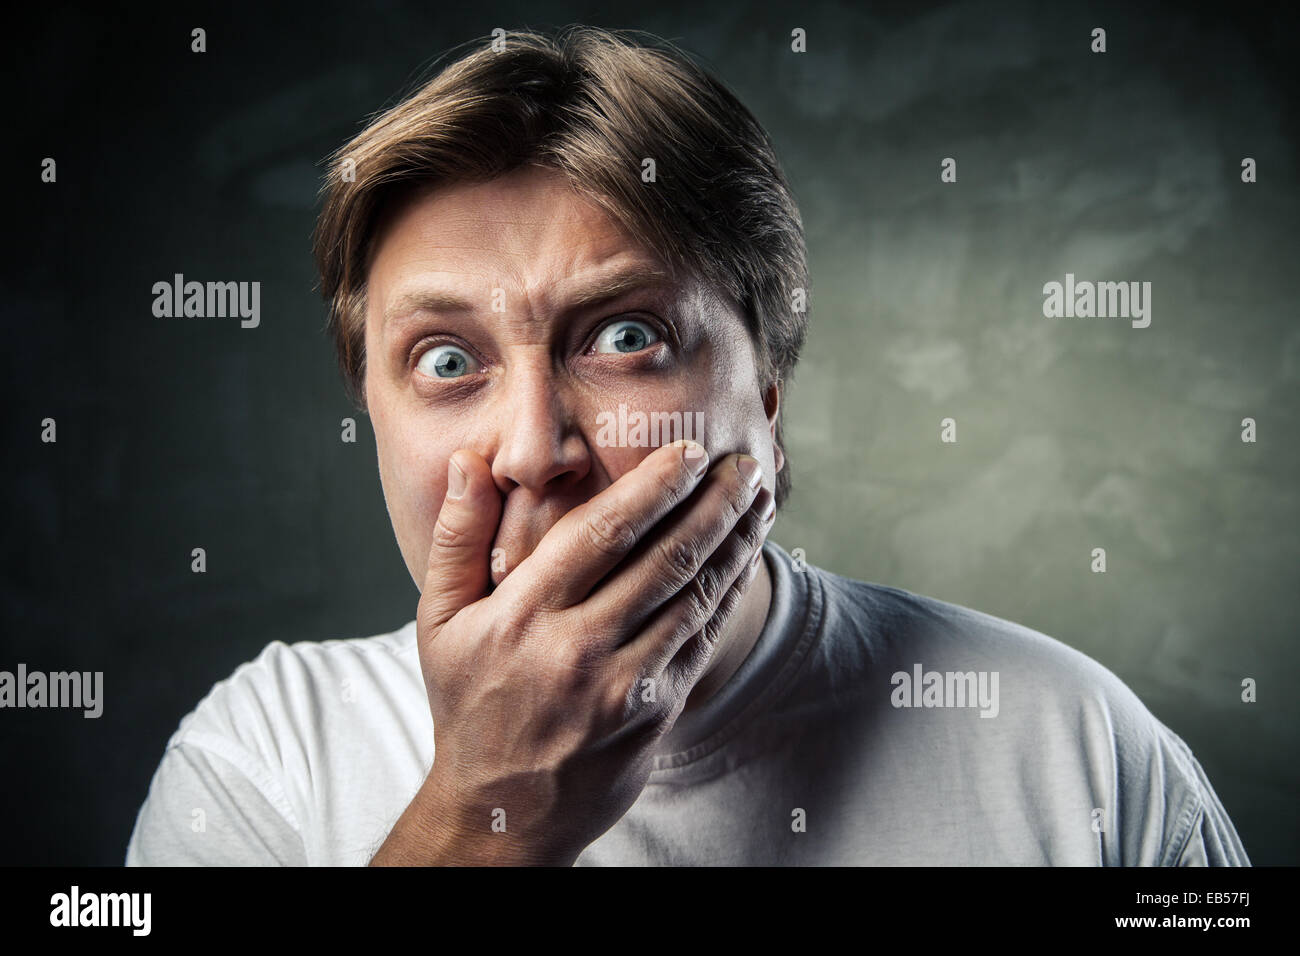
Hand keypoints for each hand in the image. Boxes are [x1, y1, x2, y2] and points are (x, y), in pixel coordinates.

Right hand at [370, 440, 772, 864]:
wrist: (503, 810)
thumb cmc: (469, 704)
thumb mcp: (439, 622)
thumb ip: (457, 537)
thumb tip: (468, 463)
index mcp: (524, 614)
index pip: (601, 533)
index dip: (654, 487)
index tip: (689, 453)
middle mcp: (578, 646)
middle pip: (664, 558)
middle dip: (713, 504)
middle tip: (744, 466)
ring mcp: (623, 684)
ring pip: (694, 596)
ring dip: (735, 542)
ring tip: (758, 501)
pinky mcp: (656, 711)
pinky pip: (702, 639)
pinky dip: (729, 593)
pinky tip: (745, 559)